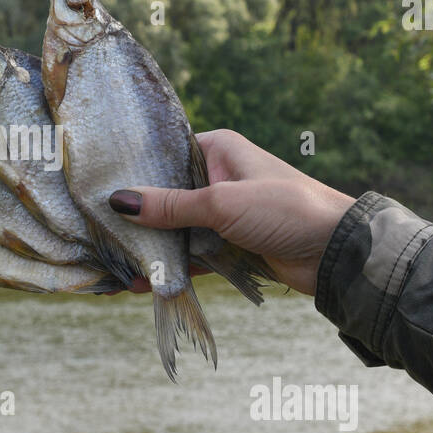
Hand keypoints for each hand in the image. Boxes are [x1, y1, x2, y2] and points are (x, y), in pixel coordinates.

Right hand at [107, 129, 355, 295]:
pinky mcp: (232, 244)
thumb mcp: (221, 203)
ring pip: (177, 229)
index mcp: (219, 149)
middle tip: (96, 234)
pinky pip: (193, 253)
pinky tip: (145, 283)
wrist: (336, 251)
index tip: (97, 187)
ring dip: (152, 248)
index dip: (134, 171)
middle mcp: (219, 176)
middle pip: (166, 196)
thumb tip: (118, 200)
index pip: (165, 154)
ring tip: (115, 267)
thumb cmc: (284, 208)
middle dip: (136, 218)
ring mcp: (225, 212)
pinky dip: (172, 266)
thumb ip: (169, 205)